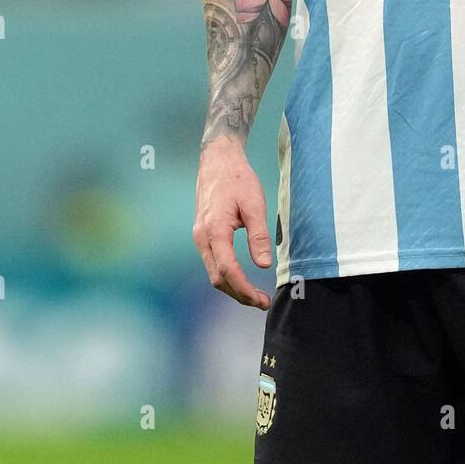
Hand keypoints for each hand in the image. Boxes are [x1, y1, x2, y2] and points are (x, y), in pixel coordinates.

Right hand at [193, 136, 272, 308]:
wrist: (217, 161)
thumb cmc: (238, 179)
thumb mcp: (255, 204)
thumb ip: (259, 235)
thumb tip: (264, 265)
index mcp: (215, 230)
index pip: (228, 270)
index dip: (244, 289)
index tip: (261, 299)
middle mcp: (202, 237)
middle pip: (217, 278)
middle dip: (239, 294)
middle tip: (262, 302)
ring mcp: (200, 237)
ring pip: (214, 272)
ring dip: (233, 287)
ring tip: (256, 295)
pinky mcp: (203, 235)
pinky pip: (213, 262)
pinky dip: (227, 276)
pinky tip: (242, 278)